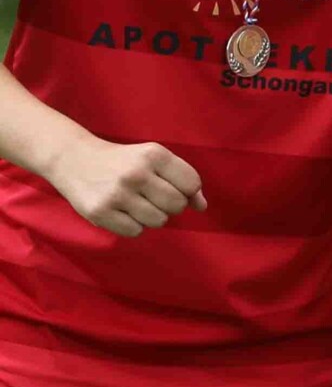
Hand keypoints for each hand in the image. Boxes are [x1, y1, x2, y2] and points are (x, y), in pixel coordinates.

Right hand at [49, 135, 203, 237]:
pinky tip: (121, 211)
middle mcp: (136, 173)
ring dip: (151, 216)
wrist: (73, 159)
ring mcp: (117, 194)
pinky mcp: (99, 212)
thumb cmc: (123, 161)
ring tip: (136, 203)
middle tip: (153, 197)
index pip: (191, 184)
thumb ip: (182, 179)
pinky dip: (132, 225)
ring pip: (158, 221)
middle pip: (177, 205)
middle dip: (171, 206)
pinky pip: (135, 231)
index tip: (172, 187)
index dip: (187, 191)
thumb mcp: (153, 159)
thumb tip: (202, 206)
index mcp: (154, 155)